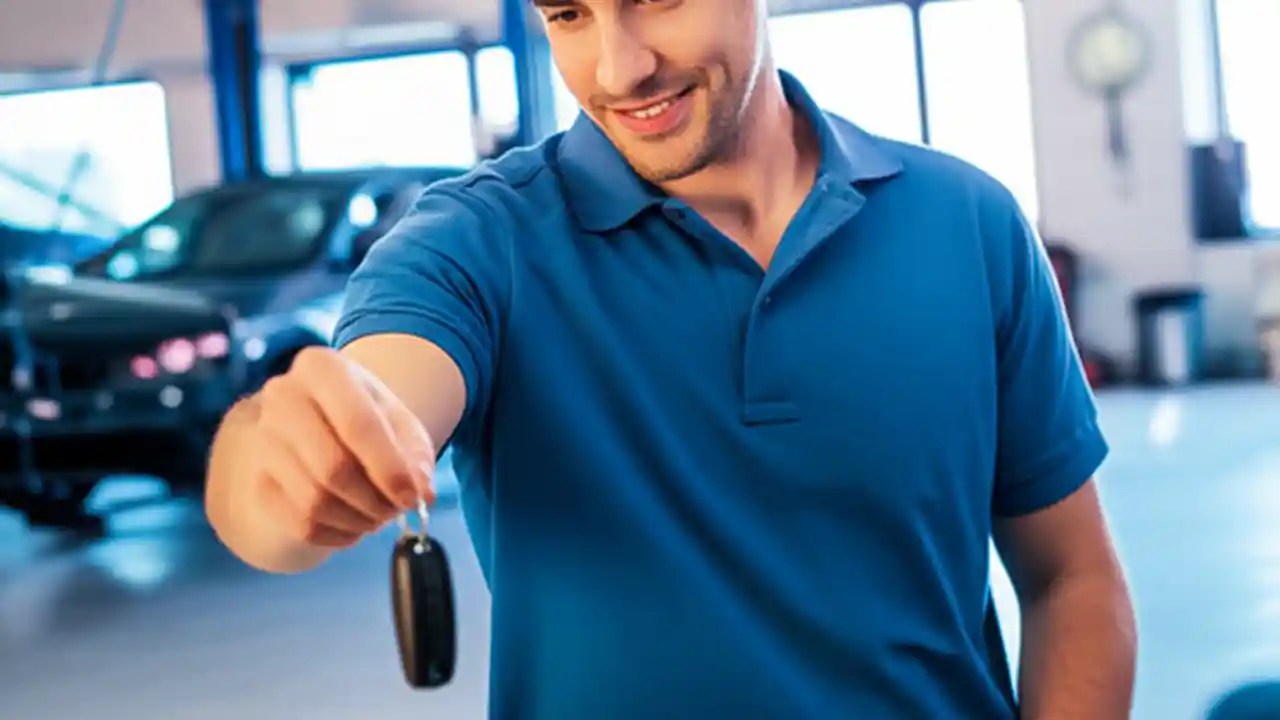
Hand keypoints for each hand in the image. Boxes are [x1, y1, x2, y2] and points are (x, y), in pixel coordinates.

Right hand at [248, 346, 436, 548]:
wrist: (325, 422)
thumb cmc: (369, 418)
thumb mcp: (401, 424)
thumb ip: (416, 457)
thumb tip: (422, 495)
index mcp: (321, 368)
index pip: (357, 424)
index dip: (389, 469)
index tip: (413, 497)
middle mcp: (282, 396)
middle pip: (332, 468)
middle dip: (373, 500)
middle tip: (397, 510)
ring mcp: (263, 439)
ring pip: (314, 501)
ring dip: (357, 520)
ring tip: (379, 516)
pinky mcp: (258, 479)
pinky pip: (298, 523)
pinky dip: (336, 534)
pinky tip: (356, 526)